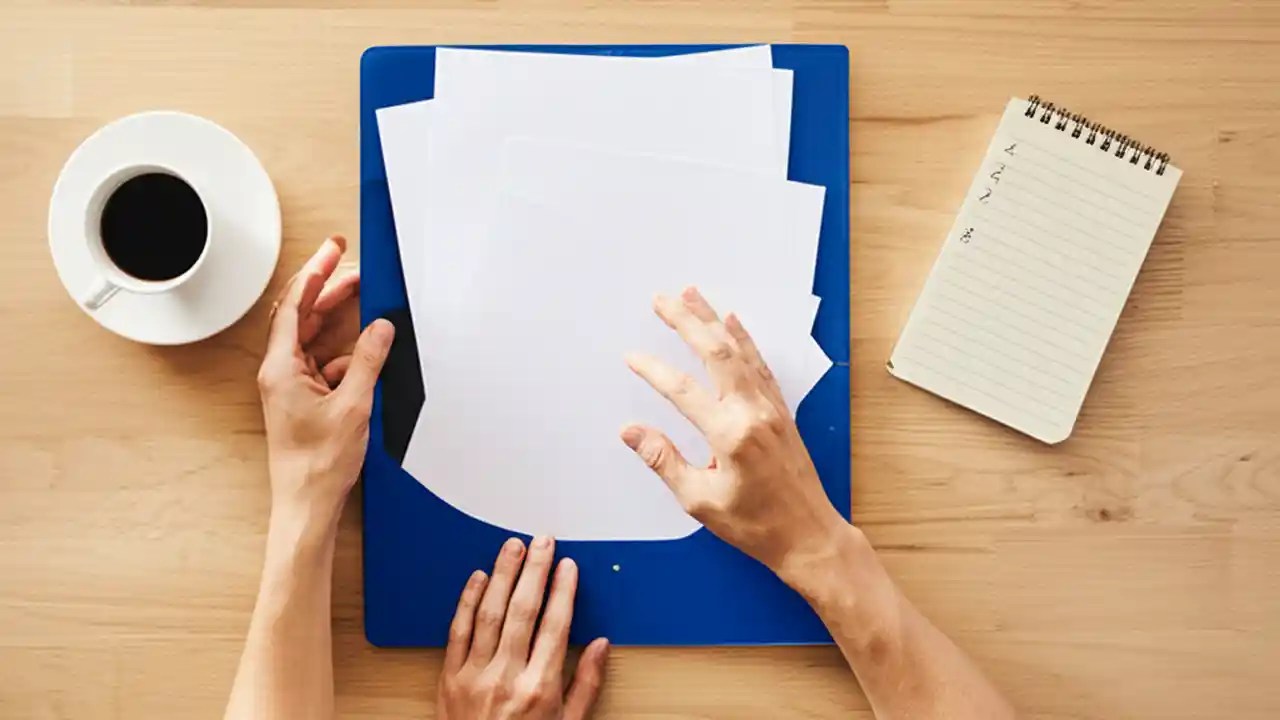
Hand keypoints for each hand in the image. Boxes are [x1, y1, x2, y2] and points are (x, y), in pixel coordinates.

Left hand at [258, 235, 393, 520]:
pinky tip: (368, 361)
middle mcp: (280, 372)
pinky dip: (347, 357)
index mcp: (281, 367)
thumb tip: (381, 328)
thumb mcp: (353, 405)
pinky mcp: (305, 400)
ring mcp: (291, 386)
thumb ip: (368, 361)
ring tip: (369, 305)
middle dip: (330, 289)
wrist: (307, 505)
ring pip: (316, 339)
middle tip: (355, 267)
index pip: (295, 305)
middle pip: (304, 316)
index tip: (334, 252)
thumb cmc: (317, 465)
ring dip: (341, 322)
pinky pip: (326, 364)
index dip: (316, 273)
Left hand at [439, 537, 608, 719]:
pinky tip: (477, 579)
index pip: (555, 626)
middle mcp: (506, 678)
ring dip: (501, 575)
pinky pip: (457, 631)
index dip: (563, 591)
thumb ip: (586, 684)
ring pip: (489, 613)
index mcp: (540, 688)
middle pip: (523, 610)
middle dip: (535, 571)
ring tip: (512, 548)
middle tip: (543, 542)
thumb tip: (603, 646)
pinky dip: (467, 601)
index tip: (568, 567)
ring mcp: (474, 676)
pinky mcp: (449, 678)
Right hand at [621, 287, 847, 579]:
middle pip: (716, 353)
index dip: (653, 370)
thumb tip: (632, 432)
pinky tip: (733, 322)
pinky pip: (760, 364)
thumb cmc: (756, 526)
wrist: (808, 535)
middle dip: (687, 321)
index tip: (632, 358)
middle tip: (662, 299)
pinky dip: (744, 339)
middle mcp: (754, 412)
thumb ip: (663, 460)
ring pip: (740, 351)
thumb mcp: (699, 500)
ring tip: (692, 294)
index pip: (682, 390)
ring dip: (714, 320)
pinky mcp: (781, 410)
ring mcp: (771, 408)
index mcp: (731, 435)